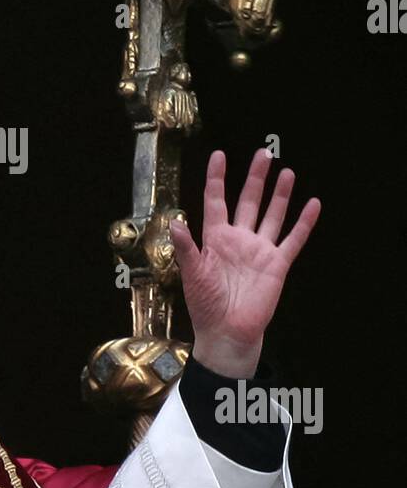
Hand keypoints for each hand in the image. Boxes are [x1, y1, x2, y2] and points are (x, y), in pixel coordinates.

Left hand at [169, 149, 320, 376]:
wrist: (228, 333)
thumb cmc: (206, 306)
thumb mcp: (192, 274)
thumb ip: (186, 247)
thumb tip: (175, 222)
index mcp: (215, 239)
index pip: (216, 201)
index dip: (217, 178)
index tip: (220, 155)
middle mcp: (239, 239)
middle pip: (248, 201)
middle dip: (255, 178)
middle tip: (263, 154)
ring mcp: (259, 250)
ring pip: (272, 215)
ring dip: (279, 194)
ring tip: (286, 172)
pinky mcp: (277, 264)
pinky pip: (293, 239)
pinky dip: (304, 222)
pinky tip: (312, 204)